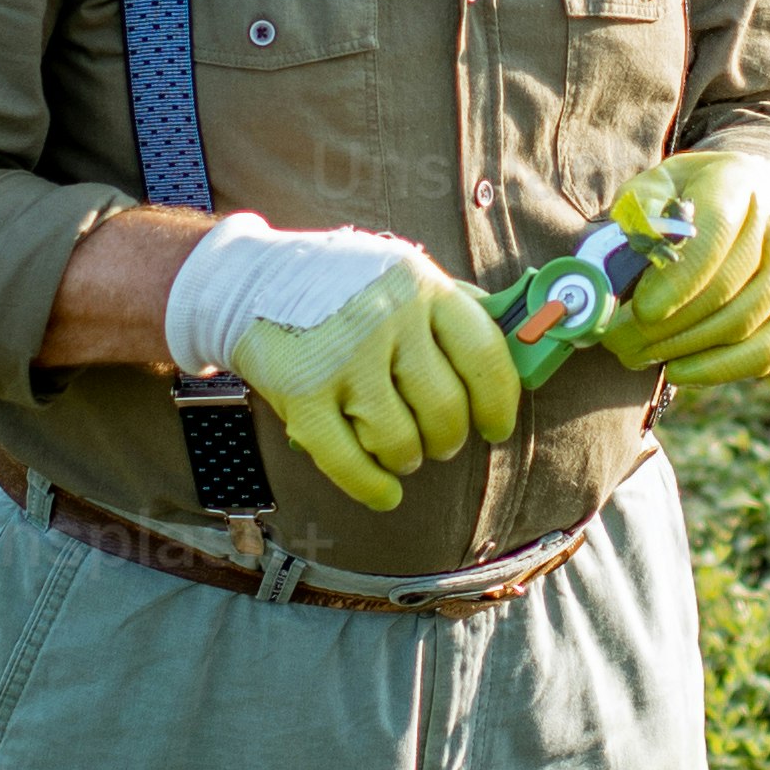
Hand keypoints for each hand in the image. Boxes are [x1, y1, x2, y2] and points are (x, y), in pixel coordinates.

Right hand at [242, 245, 523, 505]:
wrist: (248, 282)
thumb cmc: (341, 288)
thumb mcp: (401, 276)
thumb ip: (452, 308)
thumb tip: (521, 346)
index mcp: (421, 285)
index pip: (485, 355)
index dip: (498, 402)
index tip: (495, 427)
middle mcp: (386, 317)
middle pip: (445, 407)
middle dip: (448, 439)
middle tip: (439, 443)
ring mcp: (342, 355)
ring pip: (400, 440)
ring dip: (407, 459)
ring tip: (401, 451)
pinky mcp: (301, 391)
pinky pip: (349, 461)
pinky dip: (372, 488)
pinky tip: (383, 494)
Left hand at [596, 152, 769, 385]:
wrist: (753, 209)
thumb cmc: (691, 200)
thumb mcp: (660, 183)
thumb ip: (640, 206)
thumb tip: (632, 243)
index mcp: (738, 184)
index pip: (715, 235)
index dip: (679, 279)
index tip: (641, 309)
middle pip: (724, 288)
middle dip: (664, 324)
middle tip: (617, 340)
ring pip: (740, 324)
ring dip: (681, 348)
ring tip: (635, 355)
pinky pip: (763, 353)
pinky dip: (717, 369)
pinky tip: (677, 370)